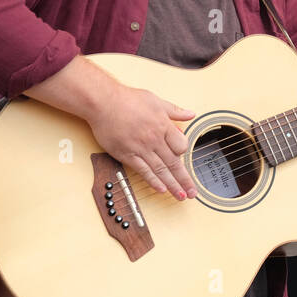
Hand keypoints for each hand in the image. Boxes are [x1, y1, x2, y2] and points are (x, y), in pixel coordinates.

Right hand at [87, 85, 198, 199]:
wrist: (104, 102)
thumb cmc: (128, 100)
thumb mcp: (157, 101)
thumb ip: (175, 111)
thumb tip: (191, 114)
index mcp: (163, 126)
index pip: (181, 146)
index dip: (184, 152)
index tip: (183, 157)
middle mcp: (154, 139)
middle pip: (174, 163)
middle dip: (184, 179)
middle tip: (192, 192)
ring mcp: (141, 148)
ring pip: (161, 170)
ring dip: (172, 185)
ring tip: (180, 196)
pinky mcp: (127, 154)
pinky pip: (143, 171)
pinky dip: (153, 181)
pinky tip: (161, 189)